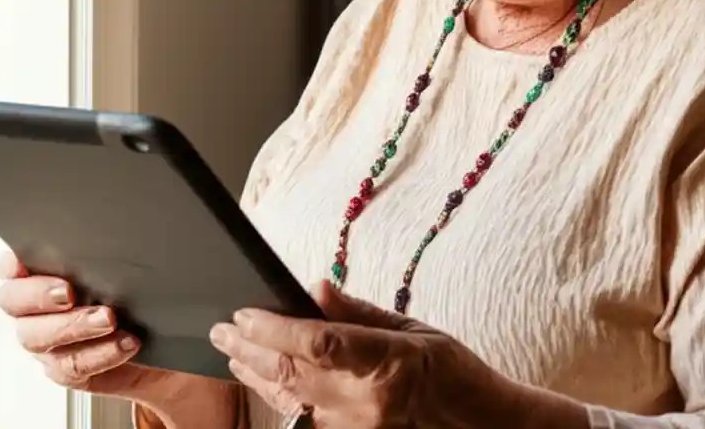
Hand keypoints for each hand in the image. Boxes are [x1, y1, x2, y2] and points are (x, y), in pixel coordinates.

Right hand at [0, 250, 236, 425]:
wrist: (164, 347)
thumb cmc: (139, 299)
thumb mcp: (126, 269)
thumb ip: (109, 254)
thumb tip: (120, 229)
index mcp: (40, 276)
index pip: (10, 266)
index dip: (12, 263)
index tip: (23, 262)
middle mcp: (35, 310)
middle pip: (14, 302)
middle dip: (40, 295)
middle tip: (69, 292)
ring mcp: (48, 342)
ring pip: (39, 337)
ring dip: (75, 326)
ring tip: (109, 319)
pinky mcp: (68, 369)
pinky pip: (72, 366)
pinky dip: (101, 353)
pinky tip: (127, 342)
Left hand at [209, 281, 584, 428]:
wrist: (482, 428)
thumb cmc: (454, 376)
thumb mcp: (416, 330)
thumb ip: (360, 313)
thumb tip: (315, 289)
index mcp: (390, 363)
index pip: (318, 343)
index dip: (274, 329)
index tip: (244, 313)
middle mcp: (370, 403)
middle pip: (293, 375)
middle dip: (250, 350)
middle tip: (222, 331)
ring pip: (292, 402)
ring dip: (257, 375)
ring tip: (233, 353)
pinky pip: (307, 420)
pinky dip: (282, 399)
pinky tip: (264, 382)